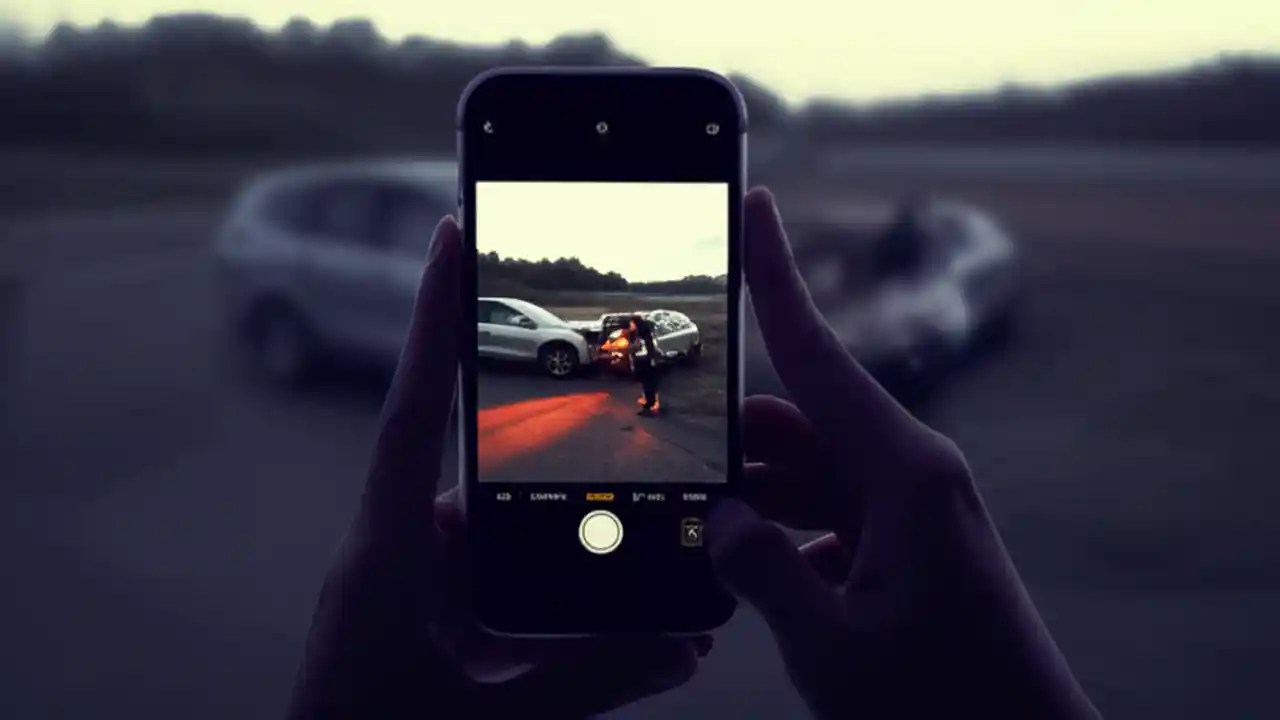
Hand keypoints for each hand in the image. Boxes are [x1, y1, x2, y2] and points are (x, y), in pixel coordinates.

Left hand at [288, 218, 706, 719]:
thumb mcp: (493, 716)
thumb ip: (591, 679)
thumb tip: (685, 648)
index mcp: (390, 548)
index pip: (416, 410)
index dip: (434, 318)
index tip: (452, 232)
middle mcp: (399, 545)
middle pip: (489, 472)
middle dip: (561, 462)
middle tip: (630, 429)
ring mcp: (412, 576)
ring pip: (501, 530)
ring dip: (563, 546)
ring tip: (638, 567)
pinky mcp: (427, 606)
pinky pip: (494, 573)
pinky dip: (545, 586)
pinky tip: (601, 621)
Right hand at [708, 189, 1099, 718]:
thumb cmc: (943, 703)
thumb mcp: (832, 645)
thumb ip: (762, 571)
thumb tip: (724, 517)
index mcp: (903, 473)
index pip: (819, 354)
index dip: (778, 276)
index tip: (755, 205)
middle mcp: (910, 475)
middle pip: (798, 422)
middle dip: (734, 436)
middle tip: (671, 457)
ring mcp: (910, 512)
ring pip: (809, 472)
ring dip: (756, 495)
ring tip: (700, 527)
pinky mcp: (906, 546)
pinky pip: (828, 513)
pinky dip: (783, 532)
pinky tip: (747, 569)